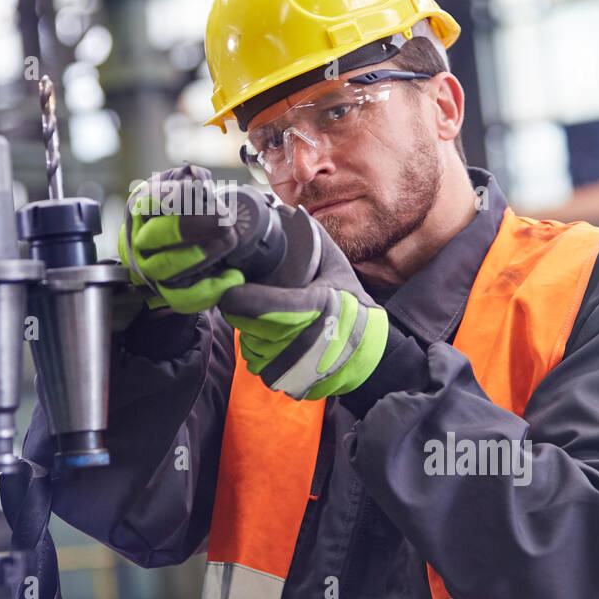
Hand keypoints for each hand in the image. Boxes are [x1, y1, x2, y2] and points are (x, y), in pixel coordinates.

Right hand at [117, 165, 244, 313]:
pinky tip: (232, 275)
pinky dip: (210, 289)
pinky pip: (184, 297)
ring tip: (229, 239)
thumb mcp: (180, 186)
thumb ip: (190, 177)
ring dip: (205, 254)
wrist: (165, 245)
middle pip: (160, 234)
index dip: (181, 197)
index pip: (152, 201)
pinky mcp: (166, 292)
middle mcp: (138, 240)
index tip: (207, 193)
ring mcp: (150, 268)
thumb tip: (196, 176)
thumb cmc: (177, 210)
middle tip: (225, 219)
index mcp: (139, 208)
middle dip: (197, 225)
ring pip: (170, 267)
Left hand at [218, 227, 387, 399]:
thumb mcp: (334, 262)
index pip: (278, 308)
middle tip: (239, 299)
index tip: (229, 293)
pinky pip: (262, 368)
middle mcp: (316, 341)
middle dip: (242, 314)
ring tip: (259, 319)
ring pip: (255, 351)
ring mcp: (306, 368)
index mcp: (324, 306)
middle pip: (258, 331)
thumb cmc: (347, 297)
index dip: (248, 302)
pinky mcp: (297, 385)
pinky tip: (268, 340)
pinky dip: (260, 354)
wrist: (370, 344)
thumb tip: (277, 213)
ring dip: (250, 335)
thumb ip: (308, 237)